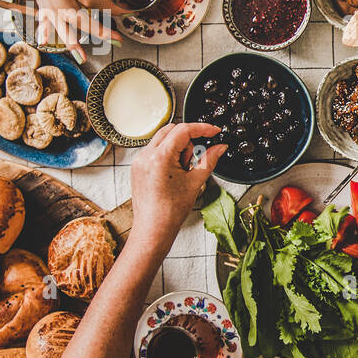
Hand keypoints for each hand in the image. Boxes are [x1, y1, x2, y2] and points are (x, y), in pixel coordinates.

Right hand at [7, 0, 132, 57]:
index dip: (110, 7)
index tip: (128, 11)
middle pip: (73, 15)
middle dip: (96, 29)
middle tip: (116, 40)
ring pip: (56, 19)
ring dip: (70, 38)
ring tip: (82, 57)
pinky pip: (44, 12)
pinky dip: (49, 28)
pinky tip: (49, 41)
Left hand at [128, 122, 225, 248]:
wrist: (153, 228)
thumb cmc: (171, 211)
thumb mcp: (195, 182)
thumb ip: (209, 160)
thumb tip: (220, 147)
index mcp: (160, 158)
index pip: (183, 130)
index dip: (202, 128)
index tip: (214, 131)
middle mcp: (146, 156)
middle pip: (171, 130)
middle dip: (188, 139)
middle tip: (195, 159)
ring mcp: (139, 160)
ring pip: (162, 138)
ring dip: (177, 147)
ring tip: (182, 171)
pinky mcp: (137, 166)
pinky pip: (155, 150)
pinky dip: (168, 154)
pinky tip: (173, 173)